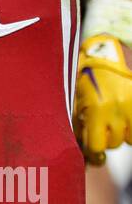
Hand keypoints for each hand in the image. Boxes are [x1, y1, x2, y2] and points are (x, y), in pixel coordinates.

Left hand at [74, 34, 131, 164]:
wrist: (107, 50)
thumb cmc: (86, 73)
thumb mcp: (77, 97)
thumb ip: (78, 122)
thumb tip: (80, 147)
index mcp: (97, 109)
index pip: (97, 147)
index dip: (94, 152)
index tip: (93, 153)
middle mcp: (117, 109)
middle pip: (113, 144)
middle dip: (107, 138)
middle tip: (102, 127)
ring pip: (129, 138)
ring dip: (122, 133)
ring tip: (115, 120)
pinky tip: (126, 119)